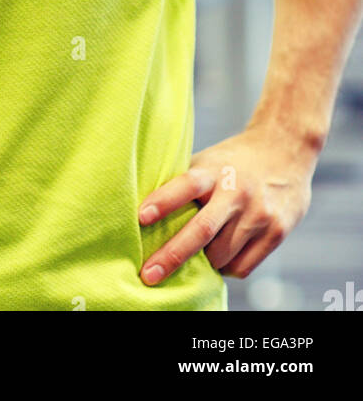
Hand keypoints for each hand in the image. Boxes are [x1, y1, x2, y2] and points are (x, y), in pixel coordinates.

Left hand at [137, 123, 318, 284]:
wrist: (284, 150)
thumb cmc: (232, 161)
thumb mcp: (208, 161)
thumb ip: (185, 184)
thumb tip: (145, 214)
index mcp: (213, 170)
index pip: (185, 185)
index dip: (163, 201)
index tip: (140, 217)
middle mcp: (236, 192)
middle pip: (202, 230)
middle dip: (172, 255)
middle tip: (148, 274)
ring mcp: (259, 213)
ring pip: (221, 255)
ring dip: (203, 264)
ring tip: (194, 259)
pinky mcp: (276, 232)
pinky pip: (242, 266)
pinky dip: (225, 269)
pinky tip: (221, 258)